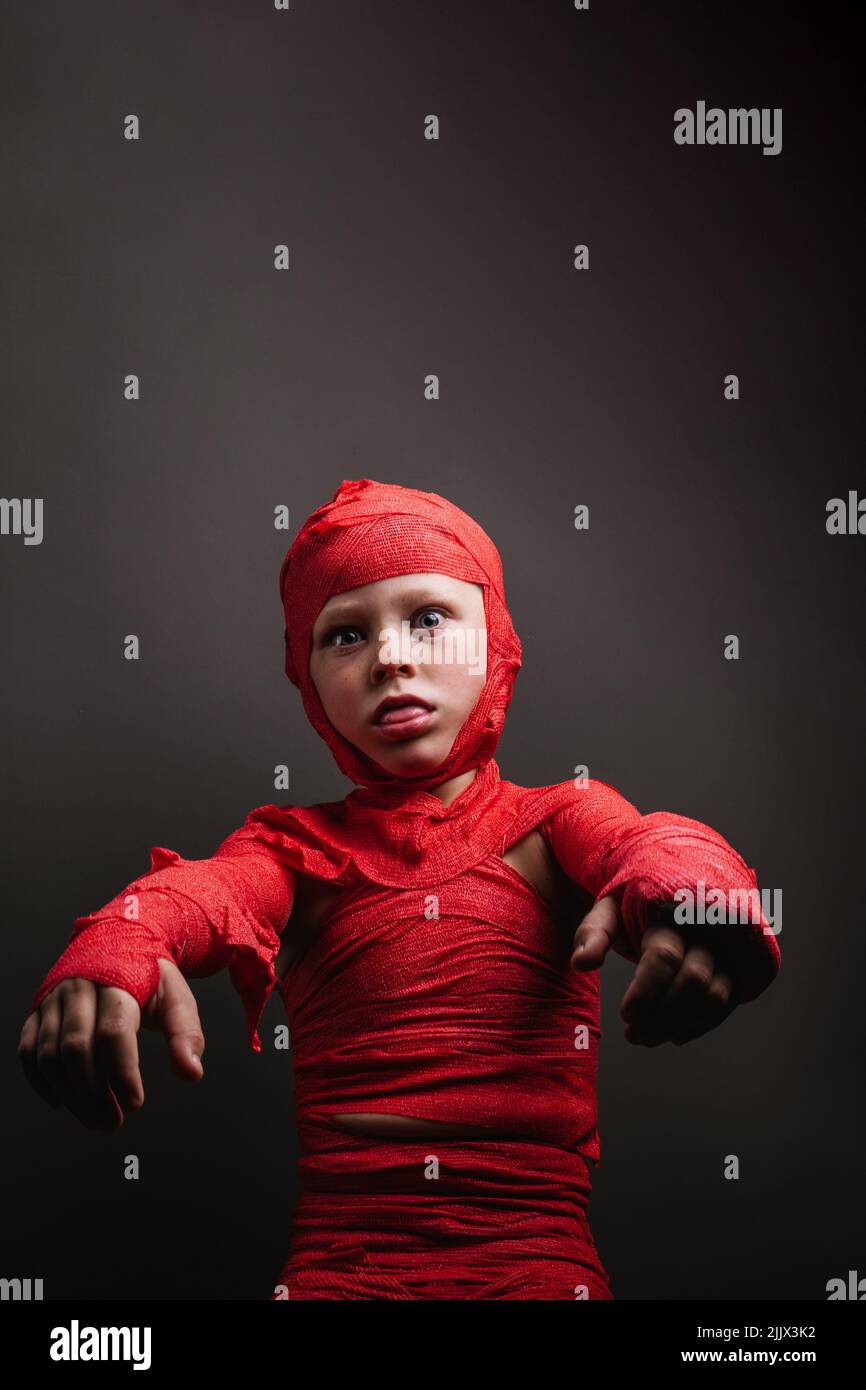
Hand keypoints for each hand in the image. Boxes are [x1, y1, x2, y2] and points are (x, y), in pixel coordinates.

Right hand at [18, 958, 205, 1129]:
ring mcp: (54, 999)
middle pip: (76, 1048)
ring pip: (49, 1054)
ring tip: (95, 1119)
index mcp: (117, 980)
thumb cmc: (148, 975)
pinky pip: (27, 1050)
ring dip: (70, 1095)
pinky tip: (62, 1102)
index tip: (135, 1103)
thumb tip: (192, 1074)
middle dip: (93, 1093)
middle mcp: (79, 988)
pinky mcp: (37, 1011)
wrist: (116, 937)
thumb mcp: (176, 996)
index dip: (122, 1072)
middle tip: (113, 1122)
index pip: (113, 1032)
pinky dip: (40, 1081)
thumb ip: (186, 1034)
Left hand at [570, 895, 737, 1045]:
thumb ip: (594, 931)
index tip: (625, 1014)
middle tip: (631, 1034)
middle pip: (694, 980)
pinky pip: (727, 1004)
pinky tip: (672, 1035)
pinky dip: (699, 1025)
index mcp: (672, 910)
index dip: (646, 990)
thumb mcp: (611, 906)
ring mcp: (728, 949)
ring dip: (679, 1025)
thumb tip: (581, 963)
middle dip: (662, 1015)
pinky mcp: (737, 968)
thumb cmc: (637, 900)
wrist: (677, 884)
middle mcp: (708, 928)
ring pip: (716, 996)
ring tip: (644, 1037)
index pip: (665, 955)